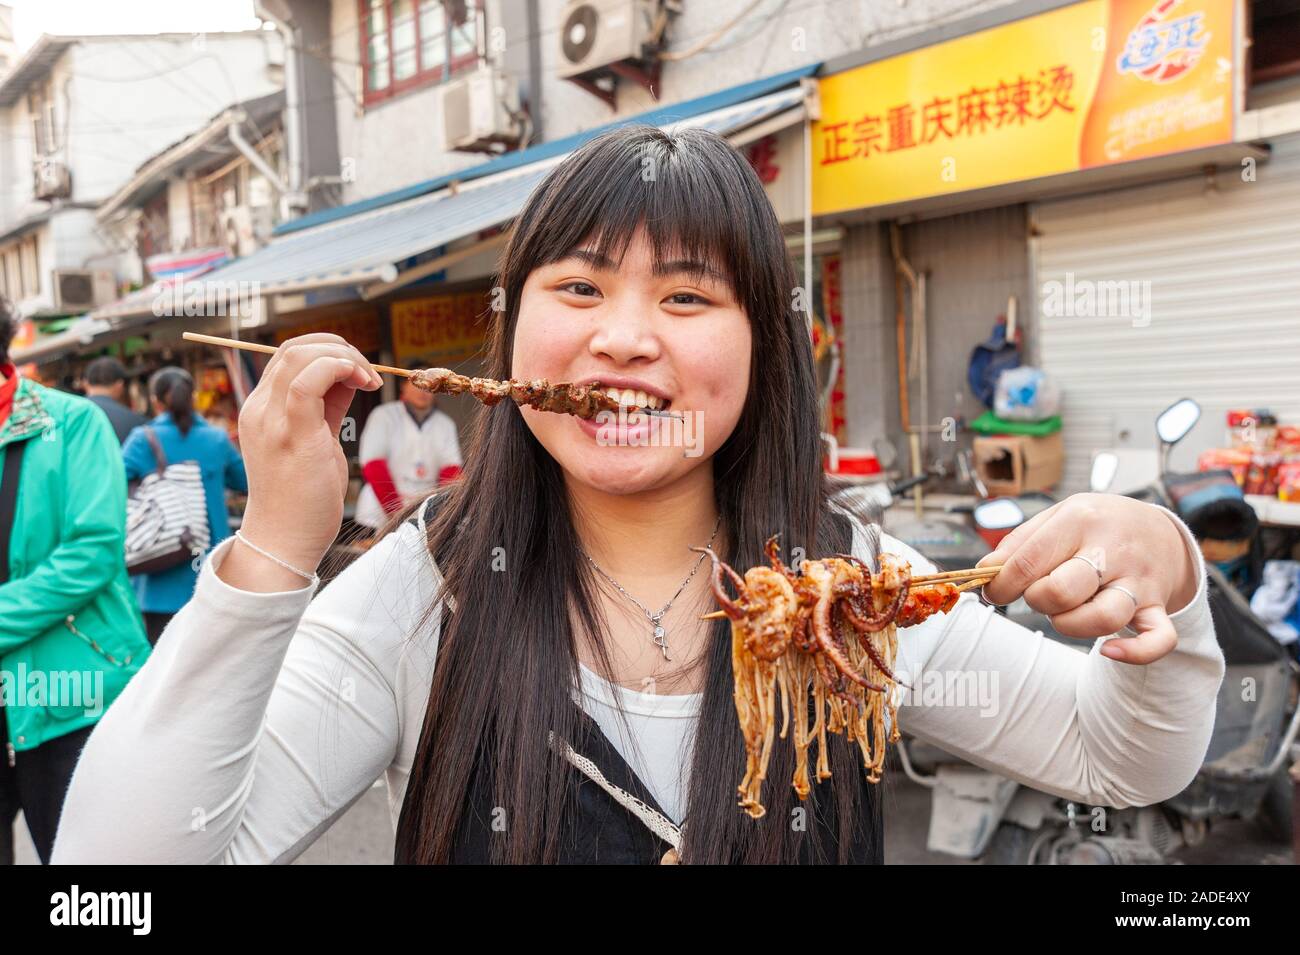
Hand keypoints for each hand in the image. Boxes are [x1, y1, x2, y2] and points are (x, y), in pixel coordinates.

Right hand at [220, 334, 381, 590]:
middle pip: (293, 348)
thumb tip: (351, 376)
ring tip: (370, 378)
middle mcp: (259, 409)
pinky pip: (309, 381)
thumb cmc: (302, 498)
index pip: (289, 356)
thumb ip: (328, 405)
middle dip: (339, 347)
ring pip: (298, 355)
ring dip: (343, 355)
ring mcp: (271, 420)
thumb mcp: (316, 439)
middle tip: (369, 372)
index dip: (327, 351)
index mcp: (261, 408)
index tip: (359, 372)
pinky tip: (362, 382)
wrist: (283, 541)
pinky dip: (338, 368)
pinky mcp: (291, 434)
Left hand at [976, 493, 1199, 664]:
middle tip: (1039, 594)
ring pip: (1103, 618)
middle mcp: (1113, 550)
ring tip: (1065, 613)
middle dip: (1036, 601)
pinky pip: (1158, 639)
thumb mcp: (1057, 516)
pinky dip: (1134, 652)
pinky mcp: (1157, 606)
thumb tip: (984, 572)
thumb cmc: (1097, 526)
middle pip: (1060, 591)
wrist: (1160, 530)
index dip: (1001, 585)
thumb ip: (1018, 543)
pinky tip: (1109, 651)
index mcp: (1080, 520)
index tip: (994, 592)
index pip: (1028, 561)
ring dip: (1070, 625)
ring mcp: (1139, 581)